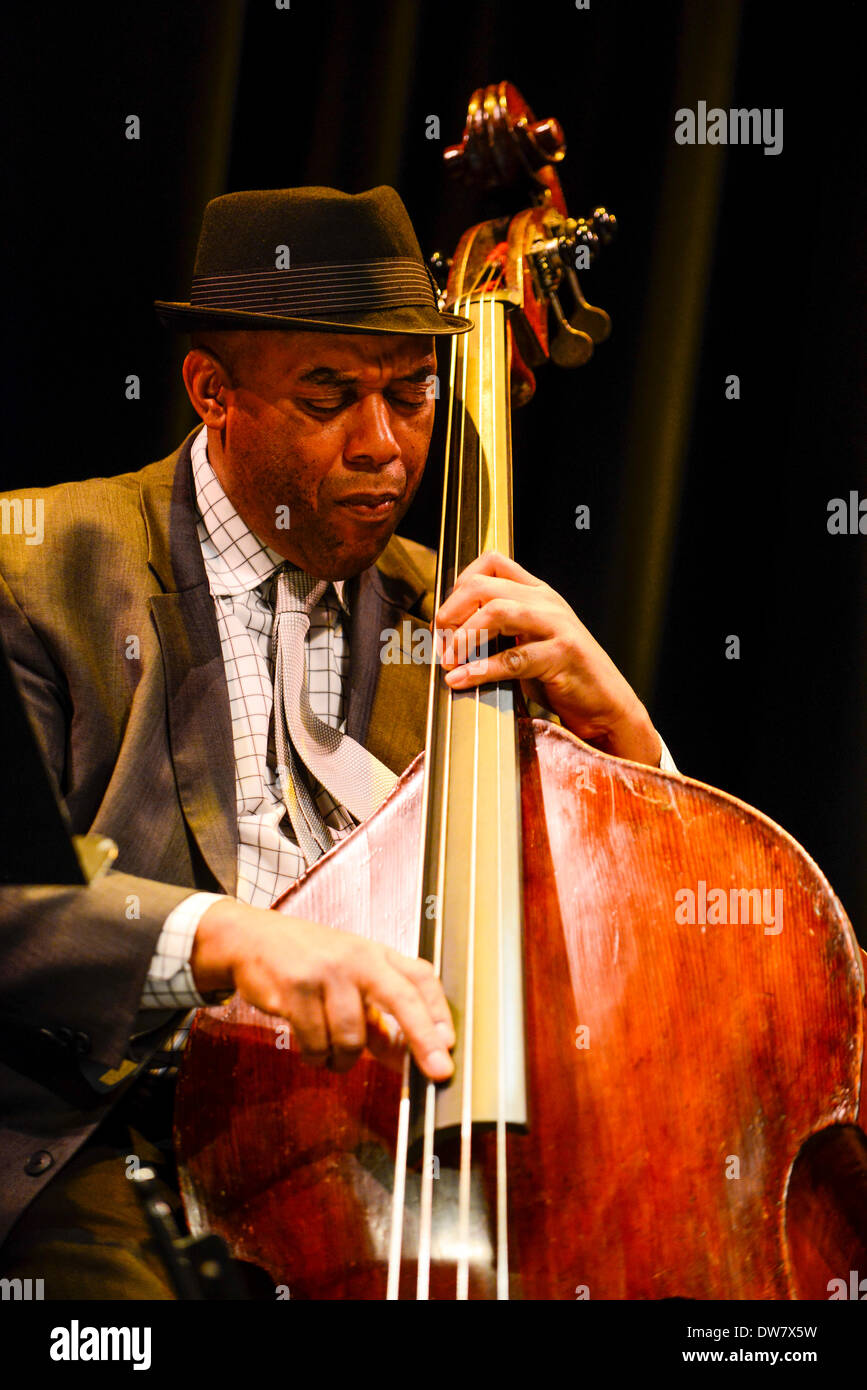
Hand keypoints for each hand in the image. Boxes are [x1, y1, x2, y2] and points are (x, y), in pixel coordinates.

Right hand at [191, 899, 454, 1080]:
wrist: (250, 940)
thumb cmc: (307, 961)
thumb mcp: (347, 976)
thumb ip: (375, 1014)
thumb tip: (403, 1057)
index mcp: (375, 953)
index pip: (420, 977)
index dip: (439, 1011)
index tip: (449, 1044)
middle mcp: (356, 959)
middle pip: (402, 998)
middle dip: (423, 1038)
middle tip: (438, 1072)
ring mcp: (326, 973)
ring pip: (351, 1038)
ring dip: (342, 1060)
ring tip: (330, 1054)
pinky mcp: (295, 991)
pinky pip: (316, 1044)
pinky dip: (315, 1057)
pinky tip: (309, 1047)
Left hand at [434, 551, 662, 766]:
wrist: (607, 704)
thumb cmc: (564, 676)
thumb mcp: (529, 642)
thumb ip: (500, 629)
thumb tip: (451, 634)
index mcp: (538, 593)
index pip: (492, 563)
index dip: (460, 584)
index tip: (446, 616)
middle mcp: (547, 602)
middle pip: (485, 587)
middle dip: (453, 612)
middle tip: (441, 641)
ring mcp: (557, 626)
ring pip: (497, 612)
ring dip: (464, 637)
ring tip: (450, 660)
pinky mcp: (562, 655)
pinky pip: (514, 658)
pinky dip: (481, 669)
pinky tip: (463, 680)